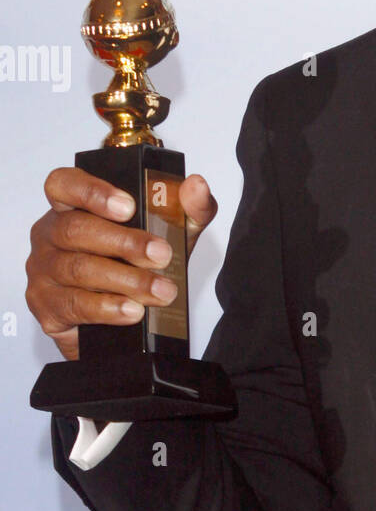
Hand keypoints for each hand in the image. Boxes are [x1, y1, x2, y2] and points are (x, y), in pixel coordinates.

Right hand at [25, 167, 217, 360]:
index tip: (128, 206)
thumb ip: (185, 211)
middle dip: (124, 242)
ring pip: (78, 268)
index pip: (65, 185)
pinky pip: (75, 304)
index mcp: (72, 208)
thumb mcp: (167, 236)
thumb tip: (196, 187)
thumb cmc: (133, 268)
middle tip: (161, 254)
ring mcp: (44, 271)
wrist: (118, 325)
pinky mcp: (46, 307)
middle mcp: (51, 235)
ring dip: (126, 281)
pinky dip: (108, 308)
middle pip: (76, 229)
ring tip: (160, 291)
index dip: (92, 192)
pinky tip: (132, 310)